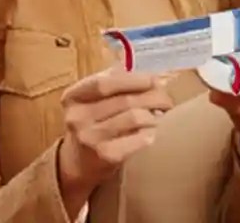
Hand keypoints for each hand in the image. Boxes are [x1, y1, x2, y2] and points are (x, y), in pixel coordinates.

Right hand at [58, 67, 173, 199]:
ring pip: (134, 117)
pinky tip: (150, 132)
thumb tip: (152, 75)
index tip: (154, 79)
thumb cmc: (92, 123)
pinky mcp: (106, 156)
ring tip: (159, 115)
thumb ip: (114, 82)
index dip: (133, 79)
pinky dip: (150, 133)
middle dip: (153, 97)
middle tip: (167, 99)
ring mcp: (90, 138)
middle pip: (124, 100)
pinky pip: (138, 139)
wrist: (77, 164)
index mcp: (73, 97)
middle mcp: (78, 117)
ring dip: (153, 115)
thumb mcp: (92, 99)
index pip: (105, 83)